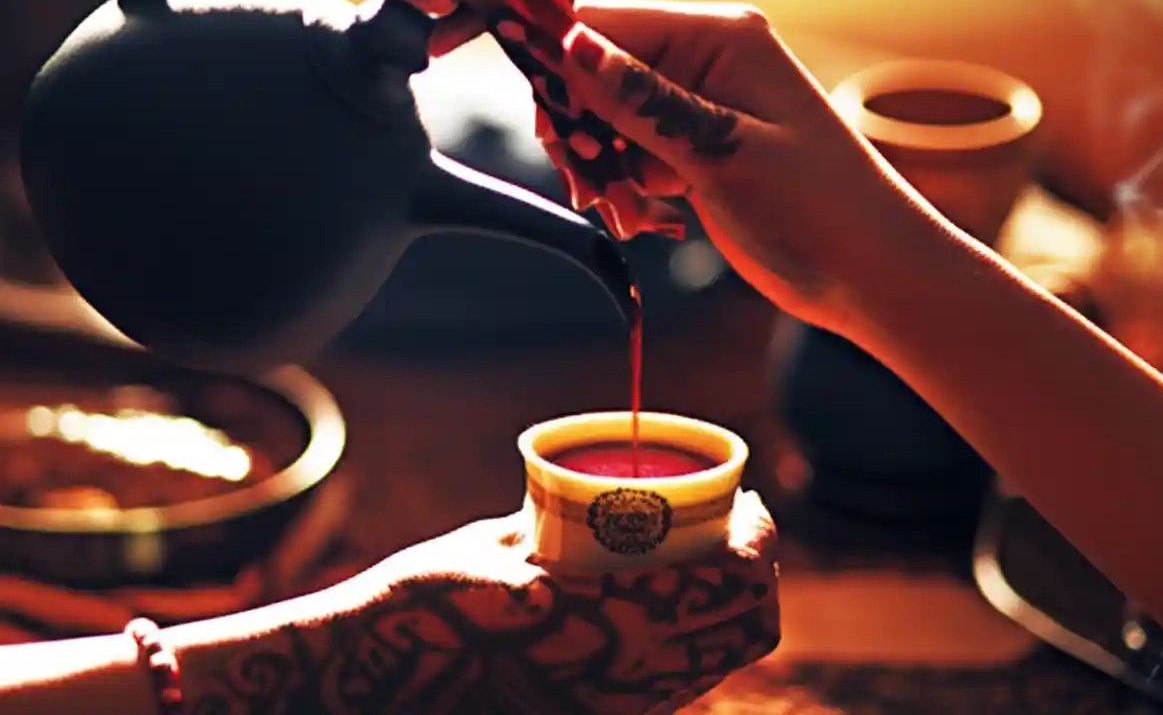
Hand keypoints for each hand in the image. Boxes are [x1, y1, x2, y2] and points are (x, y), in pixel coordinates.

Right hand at [184, 490, 778, 713]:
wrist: (379, 684)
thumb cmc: (423, 605)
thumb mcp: (496, 545)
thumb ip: (556, 523)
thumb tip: (599, 490)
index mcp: (609, 612)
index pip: (730, 580)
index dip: (759, 541)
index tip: (750, 505)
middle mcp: (629, 670)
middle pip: (749, 628)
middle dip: (761, 575)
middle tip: (742, 530)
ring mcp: (621, 704)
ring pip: (723, 663)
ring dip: (739, 611)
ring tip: (718, 565)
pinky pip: (684, 687)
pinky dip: (703, 645)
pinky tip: (678, 610)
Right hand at [426, 0, 897, 329]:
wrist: (872, 272)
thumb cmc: (818, 206)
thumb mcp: (720, 152)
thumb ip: (640, 101)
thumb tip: (567, 45)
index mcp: (720, 37)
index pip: (605, 22)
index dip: (557, 62)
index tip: (541, 121)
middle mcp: (708, 60)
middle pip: (599, 71)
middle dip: (583, 129)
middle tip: (589, 183)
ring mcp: (703, 107)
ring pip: (611, 120)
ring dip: (604, 166)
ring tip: (628, 211)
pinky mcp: (700, 150)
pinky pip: (636, 153)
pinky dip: (627, 185)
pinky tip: (643, 217)